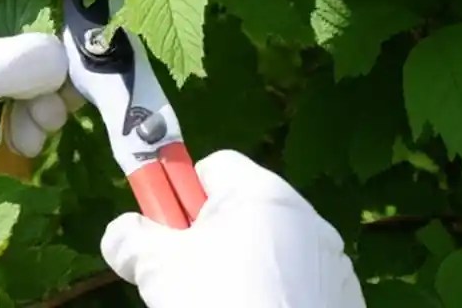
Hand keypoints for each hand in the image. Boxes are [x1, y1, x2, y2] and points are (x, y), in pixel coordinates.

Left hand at [0, 0, 71, 250]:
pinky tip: (19, 144)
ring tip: (33, 139)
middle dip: (49, 72)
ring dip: (36, 101)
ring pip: (19, 67)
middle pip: (27, 30)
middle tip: (56, 112)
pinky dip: (16, 116)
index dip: (58, 4)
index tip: (87, 41)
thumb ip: (11, 64)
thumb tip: (67, 59)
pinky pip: (1, 93)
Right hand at [102, 151, 365, 307]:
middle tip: (184, 280)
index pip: (212, 167)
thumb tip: (121, 234)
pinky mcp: (340, 299)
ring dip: (239, 274)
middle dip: (206, 243)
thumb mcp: (159, 268)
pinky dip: (271, 299)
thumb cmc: (221, 302)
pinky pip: (293, 288)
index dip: (180, 196)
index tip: (164, 232)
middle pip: (238, 215)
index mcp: (263, 194)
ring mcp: (330, 263)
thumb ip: (132, 239)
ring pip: (264, 255)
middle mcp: (305, 218)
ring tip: (220, 306)